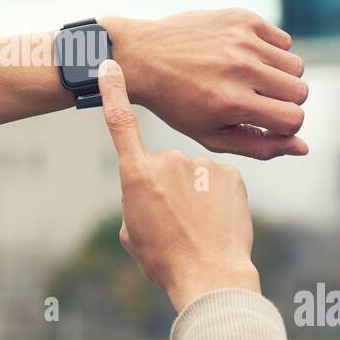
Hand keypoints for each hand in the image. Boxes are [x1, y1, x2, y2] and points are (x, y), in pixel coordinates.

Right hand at [98, 59, 259, 313]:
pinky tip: (218, 222)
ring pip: (196, 173)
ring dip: (197, 193)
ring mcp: (201, 164)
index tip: (109, 63)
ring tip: (200, 227)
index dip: (113, 92)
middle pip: (167, 164)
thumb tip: (145, 195)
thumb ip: (136, 202)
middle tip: (177, 221)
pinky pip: (220, 180)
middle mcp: (168, 161)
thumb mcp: (133, 233)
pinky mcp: (230, 174)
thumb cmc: (165, 260)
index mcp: (137, 174)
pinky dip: (219, 197)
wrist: (209, 276)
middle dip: (171, 186)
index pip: (120, 123)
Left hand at [101, 9, 307, 159]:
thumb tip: (303, 147)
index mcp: (231, 102)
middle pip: (300, 91)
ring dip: (280, 77)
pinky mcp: (242, 18)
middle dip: (285, 102)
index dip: (286, 126)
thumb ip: (260, 146)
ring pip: (295, 65)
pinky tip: (245, 58)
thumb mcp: (211, 135)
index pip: (294, 118)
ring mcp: (241, 39)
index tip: (267, 122)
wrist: (143, 56)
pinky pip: (283, 40)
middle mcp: (239, 68)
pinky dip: (271, 52)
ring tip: (252, 81)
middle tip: (259, 101)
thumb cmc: (177, 103)